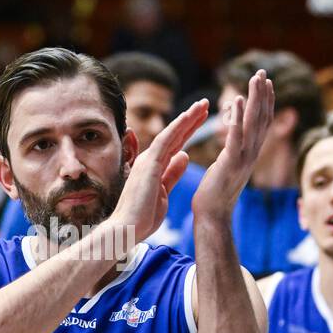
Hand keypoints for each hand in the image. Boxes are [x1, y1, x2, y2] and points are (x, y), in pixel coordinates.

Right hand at [108, 99, 207, 242]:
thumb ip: (173, 173)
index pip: (175, 144)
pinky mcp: (148, 163)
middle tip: (205, 104)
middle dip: (190, 119)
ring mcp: (148, 160)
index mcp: (155, 167)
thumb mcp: (164, 192)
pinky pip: (164, 140)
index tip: (202, 119)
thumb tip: (185, 156)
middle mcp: (150, 159)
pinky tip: (188, 116)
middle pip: (175, 135)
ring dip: (187, 117)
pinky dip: (177, 127)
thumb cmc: (143, 217)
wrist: (127, 229)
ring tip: (201, 104)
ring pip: (171, 133)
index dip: (189, 131)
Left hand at [192, 69, 274, 220]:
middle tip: (262, 73)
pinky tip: (238, 99)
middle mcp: (251, 154)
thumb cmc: (214, 195)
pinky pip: (236, 136)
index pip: (261, 123)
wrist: (212, 216)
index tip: (265, 83)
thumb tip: (232, 144)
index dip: (264, 102)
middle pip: (262, 118)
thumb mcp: (226, 168)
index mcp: (249, 154)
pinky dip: (239, 117)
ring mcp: (244, 158)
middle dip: (263, 94)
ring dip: (255, 99)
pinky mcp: (231, 163)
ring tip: (256, 78)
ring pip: (253, 123)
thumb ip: (232, 154)